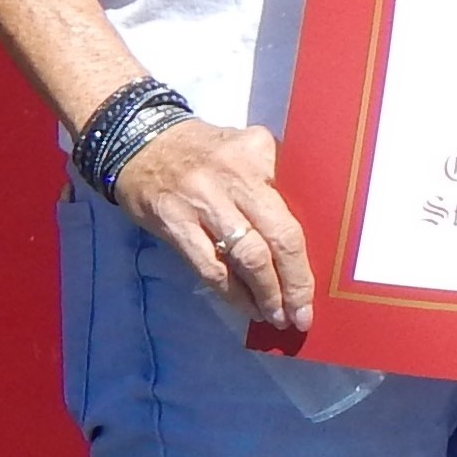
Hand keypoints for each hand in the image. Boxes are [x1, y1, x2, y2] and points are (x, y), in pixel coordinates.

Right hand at [117, 116, 314, 335]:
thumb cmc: (203, 151)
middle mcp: (234, 178)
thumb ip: (274, 178)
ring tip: (276, 316)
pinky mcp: (173, 221)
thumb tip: (308, 232)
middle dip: (294, 283)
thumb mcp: (245, 148)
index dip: (307, 259)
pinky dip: (231, 293)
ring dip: (265, 294)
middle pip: (277, 238)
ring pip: (246, 256)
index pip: (294, 213)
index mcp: (259, 158)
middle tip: (302, 314)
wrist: (137, 140)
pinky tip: (245, 307)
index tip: (318, 289)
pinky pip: (209, 266)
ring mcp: (202, 201)